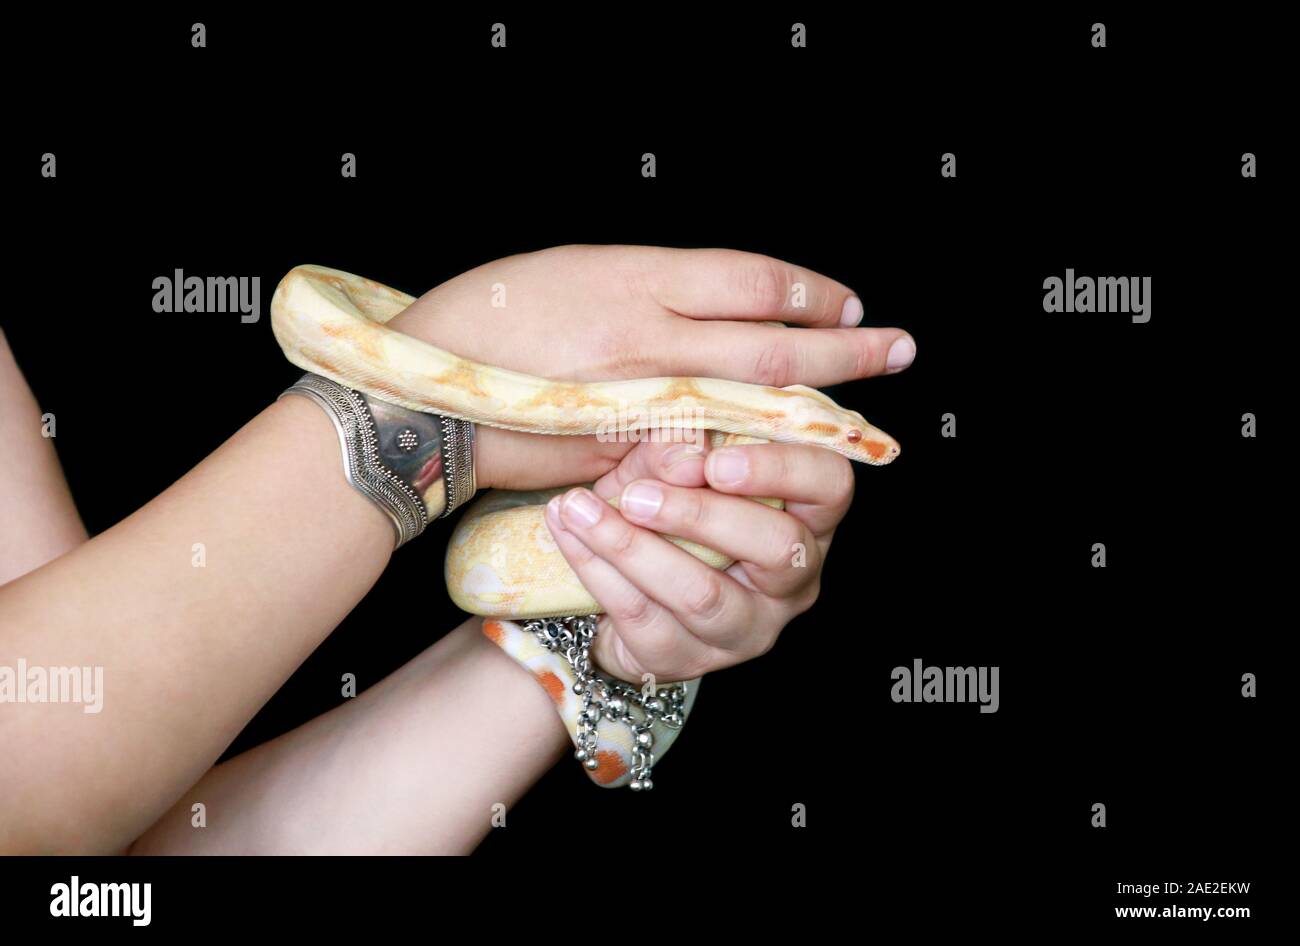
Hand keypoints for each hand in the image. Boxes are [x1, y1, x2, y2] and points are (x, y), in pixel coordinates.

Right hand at [385, 245, 914, 489]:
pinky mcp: (623, 458)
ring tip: (860, 408)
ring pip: (750, 405)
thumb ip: (645, 295)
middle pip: (772, 344)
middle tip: (899, 348)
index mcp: (636, 279)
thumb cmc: (485, 317)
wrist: (419, 398)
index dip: (809, 291)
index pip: (751, 280)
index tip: (847, 300)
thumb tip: (707, 318)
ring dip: (812, 407)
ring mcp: (640, 405)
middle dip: (845, 348)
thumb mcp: (570, 274)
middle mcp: (650, 339)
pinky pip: (701, 454)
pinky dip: (745, 453)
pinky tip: (778, 456)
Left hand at [539, 435, 855, 682]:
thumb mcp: (668, 457)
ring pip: (703, 594)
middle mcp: (791, 581)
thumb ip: (679, 443)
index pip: (829, 487)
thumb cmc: (660, 498)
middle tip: (638, 494)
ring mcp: (746, 628)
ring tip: (579, 508)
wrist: (611, 573)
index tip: (716, 460)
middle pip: (778, 548)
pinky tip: (568, 534)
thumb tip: (685, 454)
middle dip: (702, 515)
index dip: (781, 470)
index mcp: (806, 516)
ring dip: (633, 546)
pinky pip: (644, 619)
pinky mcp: (689, 660)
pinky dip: (598, 570)